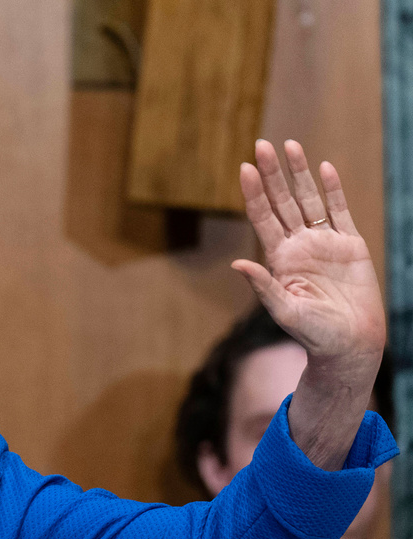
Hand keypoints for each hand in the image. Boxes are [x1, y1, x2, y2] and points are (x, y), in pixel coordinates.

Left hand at [234, 139, 385, 362]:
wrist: (350, 344)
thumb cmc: (313, 333)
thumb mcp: (284, 310)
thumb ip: (263, 286)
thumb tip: (237, 263)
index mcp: (279, 259)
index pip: (262, 218)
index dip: (253, 193)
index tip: (244, 168)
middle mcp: (298, 246)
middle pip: (282, 201)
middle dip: (272, 173)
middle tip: (262, 145)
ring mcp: (324, 243)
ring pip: (309, 200)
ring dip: (299, 173)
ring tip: (290, 145)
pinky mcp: (350, 245)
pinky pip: (340, 211)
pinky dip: (333, 190)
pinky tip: (325, 168)